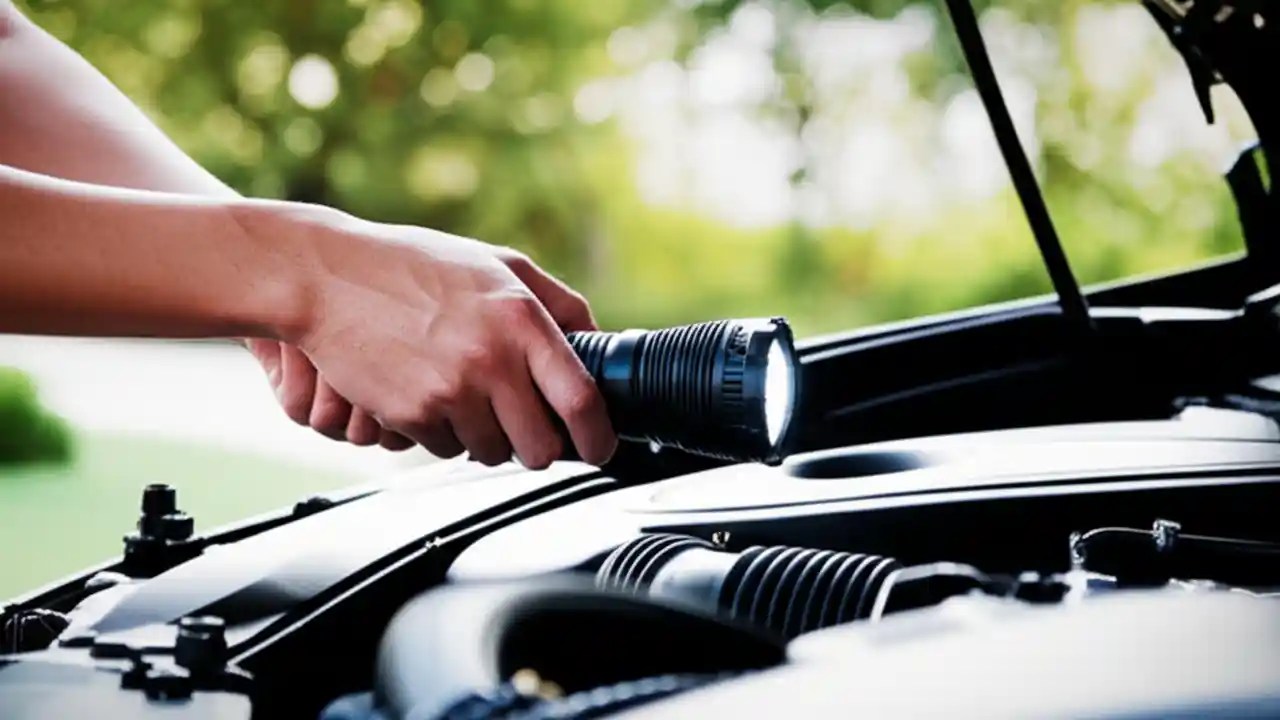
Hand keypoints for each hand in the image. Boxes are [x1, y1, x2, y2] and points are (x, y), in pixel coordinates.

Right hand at [249, 205, 616, 468]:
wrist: (326, 277)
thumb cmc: (412, 266)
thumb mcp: (498, 264)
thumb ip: (557, 304)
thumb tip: (598, 345)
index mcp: (522, 319)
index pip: (581, 400)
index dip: (598, 437)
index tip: (598, 447)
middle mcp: (491, 358)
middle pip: (542, 447)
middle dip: (540, 448)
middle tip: (528, 430)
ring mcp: (451, 391)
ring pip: (493, 454)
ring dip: (488, 438)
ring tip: (467, 396)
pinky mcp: (413, 415)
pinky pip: (448, 449)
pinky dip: (445, 433)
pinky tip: (430, 394)